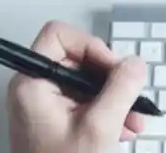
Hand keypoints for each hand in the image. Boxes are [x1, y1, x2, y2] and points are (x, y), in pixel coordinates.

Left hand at [7, 21, 147, 152]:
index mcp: (31, 85)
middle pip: (76, 59)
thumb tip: (134, 64)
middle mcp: (32, 90)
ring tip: (134, 119)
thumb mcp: (100, 126)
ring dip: (114, 97)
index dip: (90, 46)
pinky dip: (106, 111)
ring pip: (84, 83)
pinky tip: (124, 128)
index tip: (112, 68)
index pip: (58, 36)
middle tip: (130, 93)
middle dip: (110, 78)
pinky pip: (83, 103)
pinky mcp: (53, 122)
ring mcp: (42, 107)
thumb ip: (120, 89)